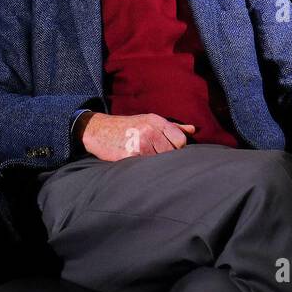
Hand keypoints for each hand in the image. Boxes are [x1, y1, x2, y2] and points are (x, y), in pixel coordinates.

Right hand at [80, 112, 195, 161]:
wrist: (98, 130)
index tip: (167, 152)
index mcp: (156, 121)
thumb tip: (193, 129)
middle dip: (166, 159)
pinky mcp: (130, 155)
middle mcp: (150, 130)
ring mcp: (140, 142)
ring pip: (160, 162)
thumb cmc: (127, 127)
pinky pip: (146, 168)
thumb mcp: (149, 121)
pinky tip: (137, 166)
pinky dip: (144, 170)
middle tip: (155, 159)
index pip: (181, 140)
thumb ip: (172, 127)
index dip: (177, 150)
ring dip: (155, 167)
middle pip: (172, 153)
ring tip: (145, 163)